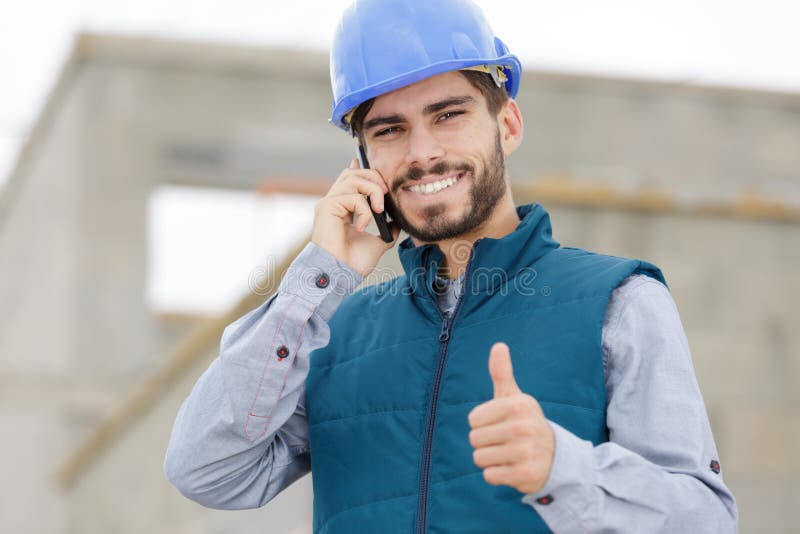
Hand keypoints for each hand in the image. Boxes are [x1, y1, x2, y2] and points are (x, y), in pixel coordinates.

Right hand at [311, 158, 399, 275]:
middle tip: (385, 196)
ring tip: (378, 211)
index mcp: (342, 207)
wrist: (340, 274)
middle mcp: (333, 202)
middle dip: (374, 178)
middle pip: (353, 172)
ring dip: (373, 191)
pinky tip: (362, 227)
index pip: (351, 178)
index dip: (363, 169)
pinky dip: (364, 210)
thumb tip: (397, 220)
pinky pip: (353, 196)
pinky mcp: (326, 207)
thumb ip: (386, 228)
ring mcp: (328, 203)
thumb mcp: (378, 242)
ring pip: (354, 178)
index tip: (378, 174)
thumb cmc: (353, 262)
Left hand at [467, 342, 554, 494]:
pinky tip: (512, 468)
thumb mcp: (514, 397)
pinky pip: (489, 476)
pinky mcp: (525, 475)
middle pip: (474, 439)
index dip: (481, 423)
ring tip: (507, 454)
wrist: (555, 456)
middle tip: (504, 441)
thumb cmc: (524, 422)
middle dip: (484, 443)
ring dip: (489, 459)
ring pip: (479, 458)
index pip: (473, 419)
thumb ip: (502, 373)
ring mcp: (526, 452)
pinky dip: (496, 474)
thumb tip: (498, 345)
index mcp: (518, 405)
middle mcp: (524, 427)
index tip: (499, 423)